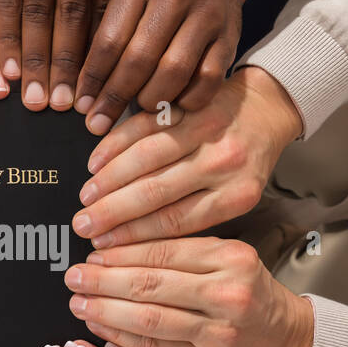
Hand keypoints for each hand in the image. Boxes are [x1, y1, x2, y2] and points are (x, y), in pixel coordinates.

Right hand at [0, 0, 131, 110]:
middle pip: (71, 13)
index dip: (99, 53)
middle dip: (67, 66)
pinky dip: (7, 36)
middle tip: (64, 107)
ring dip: (35, 60)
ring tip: (35, 98)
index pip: (104, 6)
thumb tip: (108, 46)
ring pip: (37, 10)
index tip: (95, 90)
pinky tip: (9, 67)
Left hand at [64, 237, 313, 346]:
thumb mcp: (225, 259)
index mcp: (232, 257)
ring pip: (149, 319)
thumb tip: (113, 246)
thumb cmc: (246, 292)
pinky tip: (100, 330)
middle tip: (74, 277)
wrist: (285, 338)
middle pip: (151, 284)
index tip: (91, 252)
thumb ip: (180, 251)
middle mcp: (229, 292)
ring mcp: (220, 332)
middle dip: (104, 281)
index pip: (162, 250)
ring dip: (106, 312)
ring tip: (79, 303)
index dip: (120, 252)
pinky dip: (122, 339)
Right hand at [73, 66, 302, 247]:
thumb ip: (194, 217)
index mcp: (237, 194)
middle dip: (112, 212)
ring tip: (86, 197)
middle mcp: (223, 161)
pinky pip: (144, 124)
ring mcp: (206, 127)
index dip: (132, 235)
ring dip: (108, 179)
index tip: (103, 244)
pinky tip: (95, 162)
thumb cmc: (243, 164)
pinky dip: (115, 143)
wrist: (264, 112)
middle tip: (83, 224)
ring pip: (145, 157)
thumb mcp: (233, 197)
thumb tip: (133, 244)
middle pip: (155, 192)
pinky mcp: (188, 102)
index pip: (174, 221)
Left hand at [76, 0, 258, 134]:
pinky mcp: (230, 36)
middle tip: (99, 121)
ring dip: (151, 99)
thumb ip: (110, 29)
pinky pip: (208, 80)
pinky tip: (174, 103)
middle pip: (139, 59)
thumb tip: (86, 86)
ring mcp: (207, 15)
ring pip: (174, 72)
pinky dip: (188, 99)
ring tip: (138, 109)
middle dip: (115, 96)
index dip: (93, 78)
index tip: (82, 103)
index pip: (110, 40)